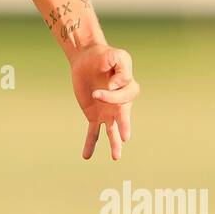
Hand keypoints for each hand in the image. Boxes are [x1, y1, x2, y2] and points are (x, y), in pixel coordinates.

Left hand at [69, 43, 139, 160]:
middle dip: (124, 128)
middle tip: (124, 137)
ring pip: (112, 131)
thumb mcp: (117, 56)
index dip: (114, 94)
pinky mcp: (93, 115)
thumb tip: (115, 85)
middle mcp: (119, 103)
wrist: (88, 58)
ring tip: (115, 157)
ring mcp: (107, 111)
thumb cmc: (105, 56)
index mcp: (127, 89)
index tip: (107, 83)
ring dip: (113, 144)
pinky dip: (90, 143)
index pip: (124, 97)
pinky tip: (86, 155)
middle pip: (123, 118)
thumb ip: (122, 68)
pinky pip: (93, 132)